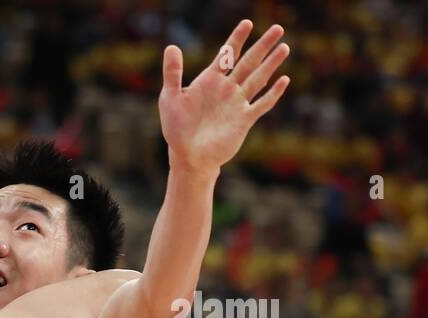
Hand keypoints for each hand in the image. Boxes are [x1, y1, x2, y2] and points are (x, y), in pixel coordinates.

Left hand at [159, 21, 289, 174]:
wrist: (188, 156)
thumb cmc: (177, 128)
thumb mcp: (170, 98)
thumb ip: (172, 73)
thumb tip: (171, 47)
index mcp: (210, 81)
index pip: (226, 55)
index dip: (236, 39)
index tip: (247, 23)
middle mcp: (227, 89)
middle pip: (249, 62)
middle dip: (263, 45)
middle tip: (278, 28)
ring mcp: (237, 103)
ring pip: (258, 79)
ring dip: (271, 64)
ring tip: (284, 47)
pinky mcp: (244, 120)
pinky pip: (261, 104)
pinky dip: (272, 93)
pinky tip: (284, 80)